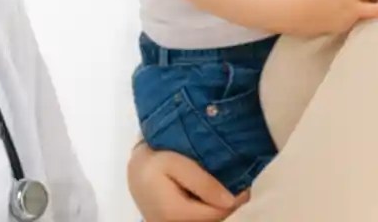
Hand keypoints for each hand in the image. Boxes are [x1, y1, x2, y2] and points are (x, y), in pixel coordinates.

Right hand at [128, 144, 246, 221]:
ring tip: (223, 183)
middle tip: (237, 179)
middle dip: (229, 201)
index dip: (236, 198)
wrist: (133, 168)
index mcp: (177, 214)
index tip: (244, 180)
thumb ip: (203, 182)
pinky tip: (209, 192)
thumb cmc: (153, 161)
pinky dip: (207, 206)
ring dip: (218, 204)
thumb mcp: (176, 164)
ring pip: (207, 220)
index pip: (219, 213)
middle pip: (215, 219)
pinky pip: (198, 218)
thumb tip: (231, 200)